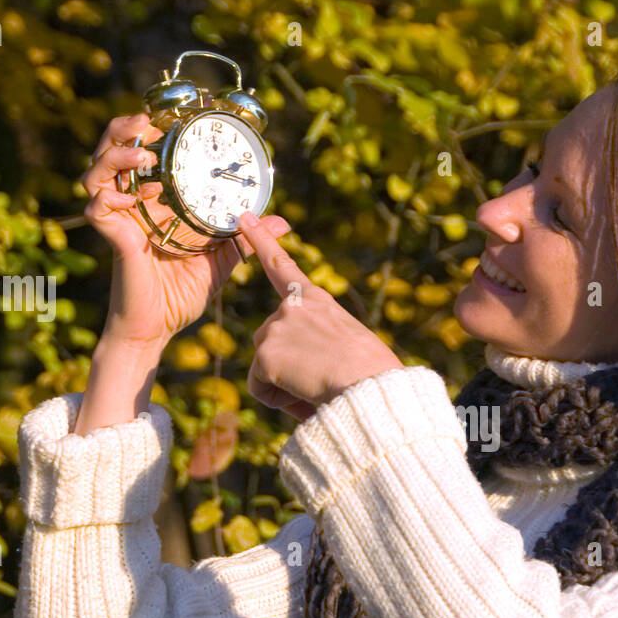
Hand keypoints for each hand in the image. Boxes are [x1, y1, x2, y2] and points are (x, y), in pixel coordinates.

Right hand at [81, 113, 290, 350]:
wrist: (159, 329)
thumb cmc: (182, 293)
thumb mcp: (220, 260)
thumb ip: (245, 239)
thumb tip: (282, 222)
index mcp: (151, 203)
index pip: (140, 155)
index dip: (147, 132)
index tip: (171, 118)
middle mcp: (130, 206)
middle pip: (110, 153)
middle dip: (122, 130)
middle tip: (146, 121)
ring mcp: (119, 221)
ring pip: (96, 173)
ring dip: (115, 156)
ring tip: (141, 153)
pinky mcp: (114, 240)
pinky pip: (98, 208)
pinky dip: (108, 197)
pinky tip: (131, 195)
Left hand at [236, 211, 402, 421]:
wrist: (372, 385)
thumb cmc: (374, 374)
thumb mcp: (349, 343)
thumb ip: (319, 342)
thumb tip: (302, 371)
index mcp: (317, 300)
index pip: (282, 267)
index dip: (261, 241)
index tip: (243, 217)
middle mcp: (292, 306)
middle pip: (270, 341)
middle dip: (287, 367)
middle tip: (322, 380)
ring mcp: (276, 326)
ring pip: (266, 367)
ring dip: (285, 385)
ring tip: (318, 387)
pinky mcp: (265, 353)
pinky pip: (261, 389)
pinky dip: (279, 399)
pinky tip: (306, 394)